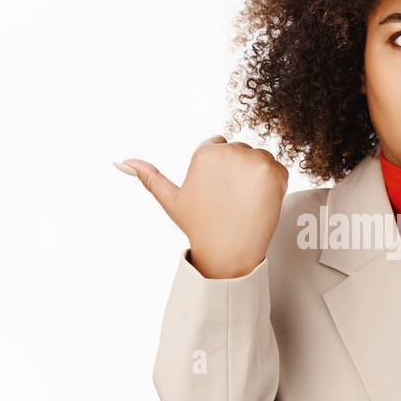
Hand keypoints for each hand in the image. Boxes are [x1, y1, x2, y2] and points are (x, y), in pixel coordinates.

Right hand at [117, 135, 287, 278]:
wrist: (227, 253)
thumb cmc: (199, 227)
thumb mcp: (171, 200)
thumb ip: (149, 177)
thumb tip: (120, 162)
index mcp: (204, 151)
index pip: (222, 147)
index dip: (223, 173)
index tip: (219, 194)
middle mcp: (227, 150)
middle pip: (243, 153)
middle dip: (241, 174)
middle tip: (232, 203)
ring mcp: (252, 159)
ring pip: (261, 160)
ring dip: (259, 179)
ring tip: (245, 204)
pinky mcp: (273, 171)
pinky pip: (281, 170)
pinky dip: (275, 187)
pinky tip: (261, 203)